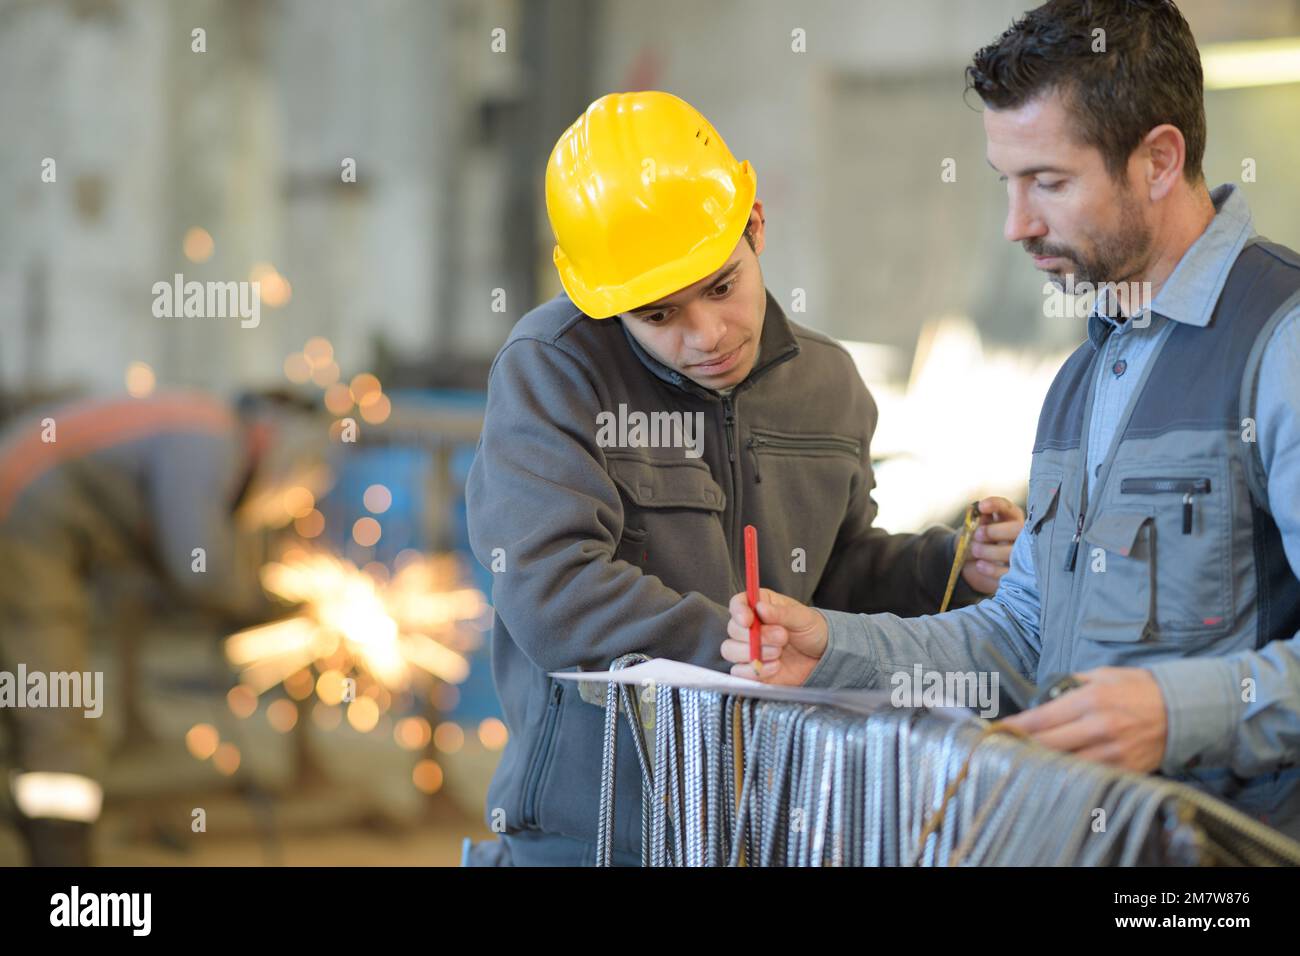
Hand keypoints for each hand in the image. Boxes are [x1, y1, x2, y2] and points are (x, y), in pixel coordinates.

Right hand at [721, 588, 827, 684]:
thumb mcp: (802, 617)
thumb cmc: (811, 630)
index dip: (738, 611)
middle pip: (733, 629)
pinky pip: (739, 672)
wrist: (822, 657)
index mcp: (759, 606)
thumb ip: (781, 613)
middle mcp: (750, 627)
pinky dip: (756, 671)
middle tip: (782, 636)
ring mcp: (749, 648)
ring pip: (730, 650)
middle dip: (756, 636)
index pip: (738, 604)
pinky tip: (775, 666)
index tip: (749, 621)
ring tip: (779, 652)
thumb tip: (760, 608)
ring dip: (754, 653)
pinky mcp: (752, 669)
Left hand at [960, 495, 1025, 593]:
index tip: (981, 507)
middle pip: (1017, 529)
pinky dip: (993, 569)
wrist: (971, 564)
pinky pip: (1010, 572)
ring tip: (975, 550)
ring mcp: (1020, 554)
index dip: (996, 505)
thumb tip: (980, 515)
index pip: (1007, 507)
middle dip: (996, 531)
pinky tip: (979, 565)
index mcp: (1009, 518)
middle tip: (977, 535)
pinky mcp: (1016, 573)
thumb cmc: (975, 540)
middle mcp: (1019, 534)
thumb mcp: (972, 528)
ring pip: (1014, 552)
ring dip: (991, 551)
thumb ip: (977, 521)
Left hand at [999, 667, 1167, 771]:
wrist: (1184, 709)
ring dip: (1045, 763)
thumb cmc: (1139, 688)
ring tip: (1028, 760)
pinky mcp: (1126, 770)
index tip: (1000, 730)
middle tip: (1008, 747)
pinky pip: (1090, 776)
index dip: (1017, 726)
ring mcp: (1113, 752)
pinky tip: (1059, 770)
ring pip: (1066, 765)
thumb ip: (1072, 684)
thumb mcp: (1103, 675)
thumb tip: (1045, 696)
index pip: (1043, 718)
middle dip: (1024, 746)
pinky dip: (1072, 774)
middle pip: (1048, 745)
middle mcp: (1100, 727)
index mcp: (1091, 700)